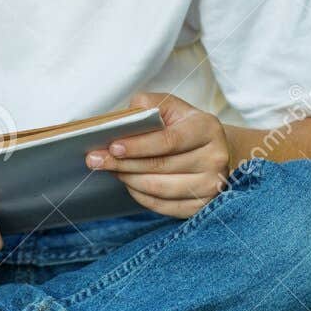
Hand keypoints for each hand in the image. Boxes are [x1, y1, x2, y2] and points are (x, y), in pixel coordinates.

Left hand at [84, 92, 235, 217]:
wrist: (215, 150)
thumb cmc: (185, 126)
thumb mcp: (172, 107)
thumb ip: (149, 105)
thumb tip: (123, 119)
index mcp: (207, 128)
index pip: (169, 140)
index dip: (138, 146)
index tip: (112, 147)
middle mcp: (215, 158)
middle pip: (162, 166)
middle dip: (124, 163)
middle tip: (95, 160)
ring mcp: (211, 185)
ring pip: (160, 189)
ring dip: (129, 180)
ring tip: (113, 169)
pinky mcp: (202, 205)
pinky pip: (163, 206)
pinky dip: (141, 196)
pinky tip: (129, 183)